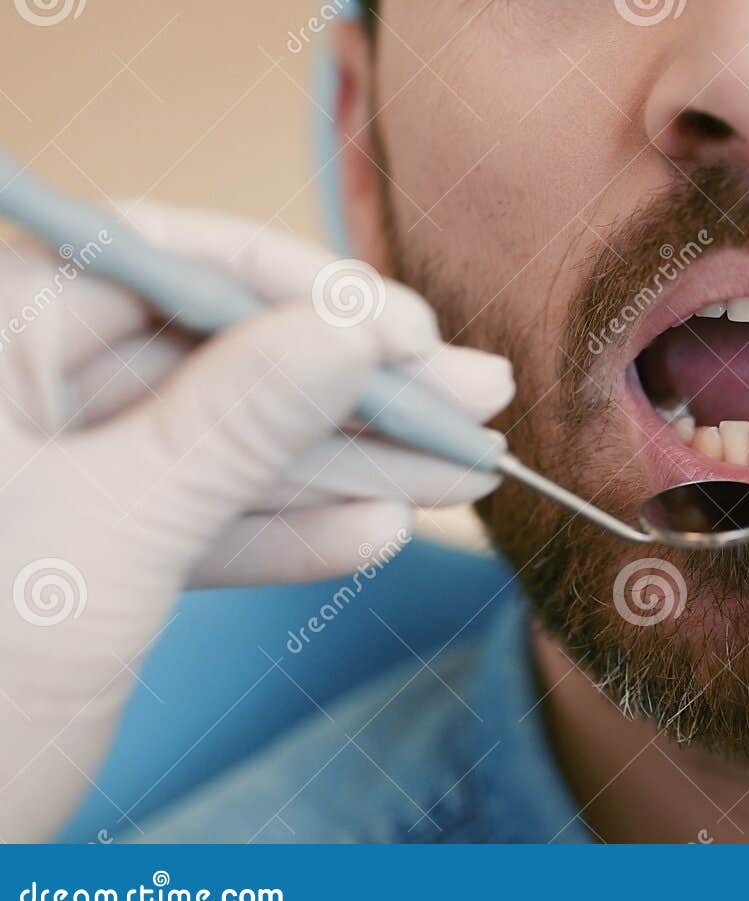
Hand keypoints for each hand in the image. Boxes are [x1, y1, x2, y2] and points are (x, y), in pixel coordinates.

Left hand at [0, 202, 510, 840]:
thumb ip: (233, 426)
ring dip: (345, 465)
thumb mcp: (108, 537)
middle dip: (348, 386)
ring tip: (461, 470)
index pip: (158, 263)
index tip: (403, 327)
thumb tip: (347, 328)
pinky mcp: (78, 558)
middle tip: (471, 394)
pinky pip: (196, 524)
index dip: (295, 285)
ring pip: (218, 447)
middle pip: (211, 358)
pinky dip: (286, 535)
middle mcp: (17, 398)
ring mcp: (50, 480)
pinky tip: (375, 534)